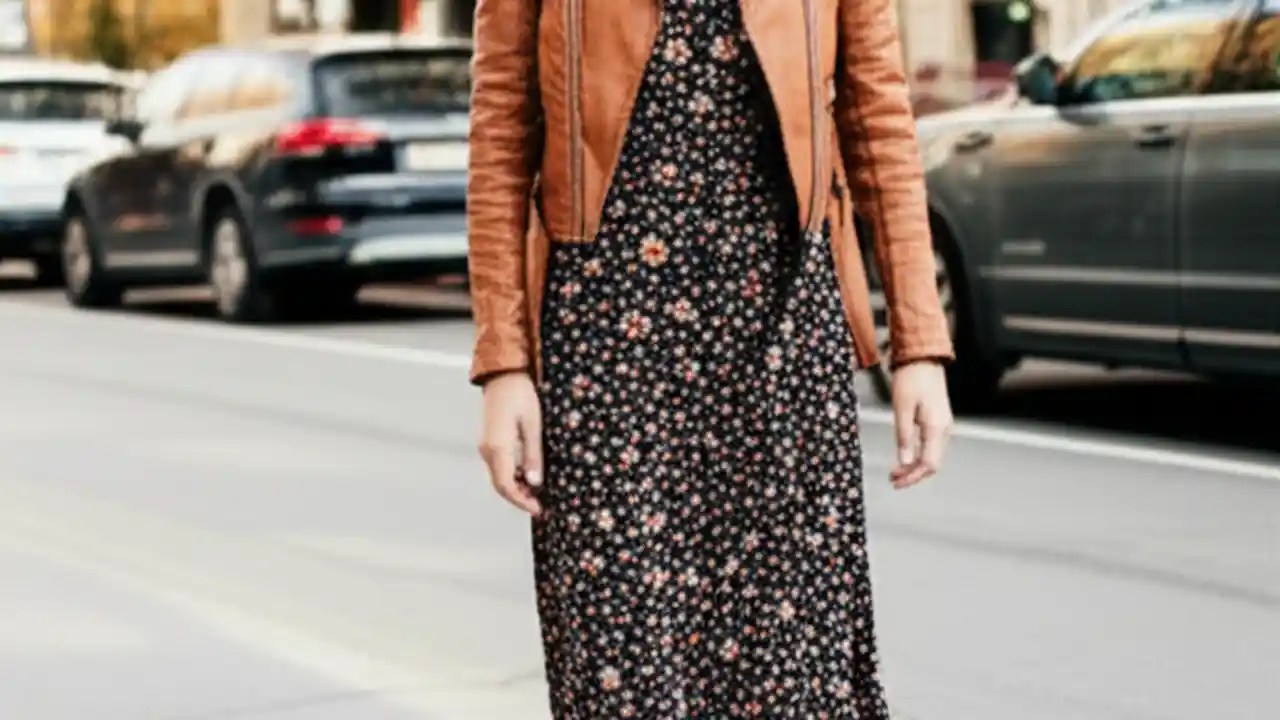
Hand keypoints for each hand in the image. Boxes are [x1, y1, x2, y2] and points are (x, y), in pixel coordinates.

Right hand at [478, 371, 542, 515]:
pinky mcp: (490, 442)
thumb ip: (533, 456)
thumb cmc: (521, 395)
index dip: (521, 501)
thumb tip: (535, 483)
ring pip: (499, 477)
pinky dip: (512, 476)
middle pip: (500, 485)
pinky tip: (528, 477)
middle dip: (519, 499)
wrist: (504, 376)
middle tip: (539, 506)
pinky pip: (499, 466)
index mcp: (498, 447)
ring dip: (516, 488)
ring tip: (537, 494)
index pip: (506, 485)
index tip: (538, 510)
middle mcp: (487, 450)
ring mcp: (486, 446)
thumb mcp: (534, 426)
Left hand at [889, 361, 952, 488]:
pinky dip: (919, 455)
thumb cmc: (910, 379)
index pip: (928, 464)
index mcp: (935, 428)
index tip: (895, 482)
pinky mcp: (940, 420)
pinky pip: (932, 445)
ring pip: (933, 455)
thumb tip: (903, 462)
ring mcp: (944, 425)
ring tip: (896, 470)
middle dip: (913, 474)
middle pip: (932, 464)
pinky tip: (906, 455)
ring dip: (915, 466)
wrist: (923, 357)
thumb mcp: (901, 409)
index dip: (912, 477)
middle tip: (892, 478)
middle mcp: (944, 429)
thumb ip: (903, 436)